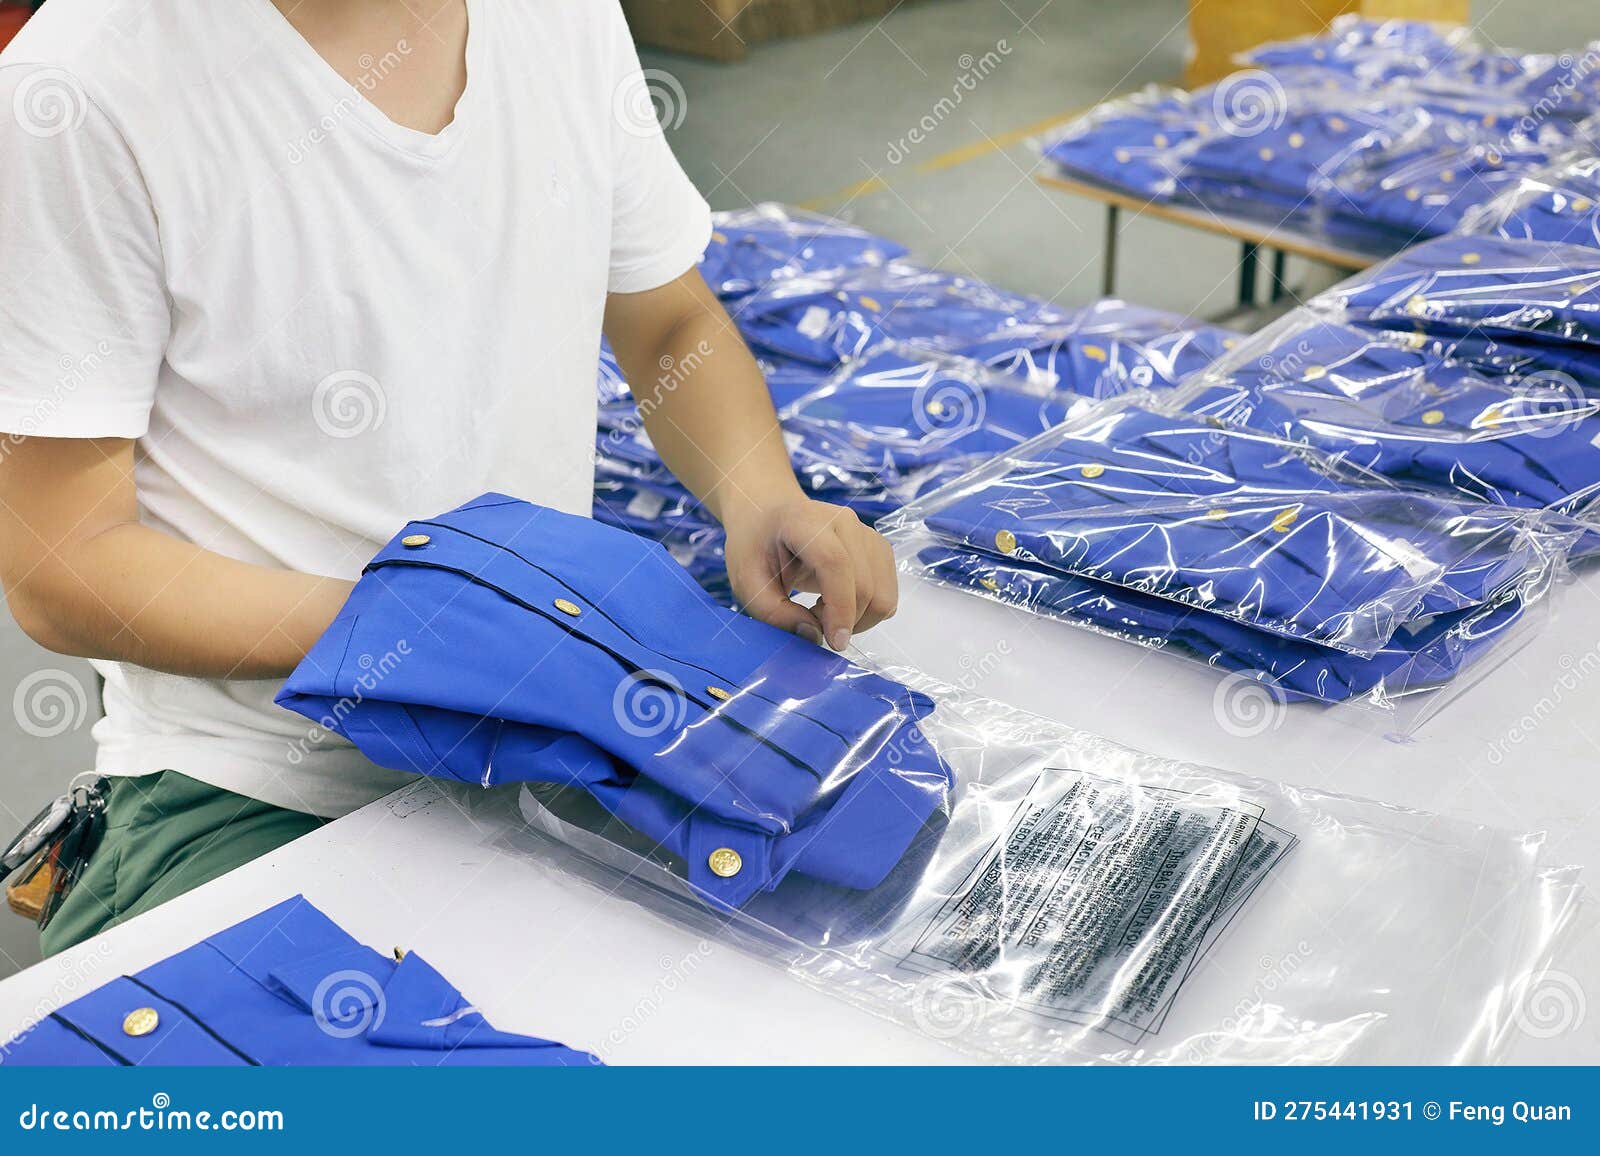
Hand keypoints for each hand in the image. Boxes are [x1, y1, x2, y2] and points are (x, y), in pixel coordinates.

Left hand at [723, 497, 898, 650]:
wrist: (769, 516)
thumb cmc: (755, 547)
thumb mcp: (747, 584)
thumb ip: (776, 614)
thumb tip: (815, 636)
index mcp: (805, 522)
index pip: (835, 564)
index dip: (839, 608)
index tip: (833, 642)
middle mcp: (844, 522)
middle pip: (864, 586)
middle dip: (845, 620)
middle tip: (811, 621)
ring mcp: (867, 534)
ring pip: (883, 595)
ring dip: (858, 618)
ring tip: (823, 610)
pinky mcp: (879, 549)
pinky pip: (887, 594)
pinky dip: (868, 610)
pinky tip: (838, 602)